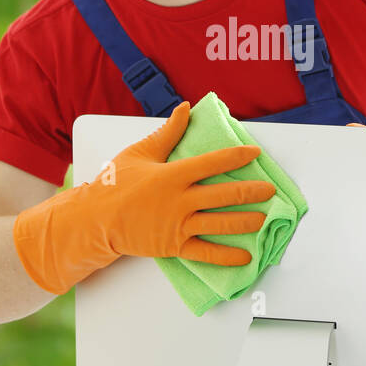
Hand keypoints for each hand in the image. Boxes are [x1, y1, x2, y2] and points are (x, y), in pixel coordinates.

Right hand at [13, 100, 276, 294]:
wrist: (96, 219)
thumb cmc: (115, 184)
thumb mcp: (140, 153)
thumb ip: (168, 133)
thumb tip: (185, 109)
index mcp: (173, 174)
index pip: (213, 162)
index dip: (236, 156)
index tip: (254, 153)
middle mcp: (180, 200)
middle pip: (224, 194)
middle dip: (251, 192)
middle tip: (269, 190)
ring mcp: (178, 225)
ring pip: (220, 223)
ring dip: (245, 221)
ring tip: (263, 219)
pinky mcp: (174, 246)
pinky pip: (205, 252)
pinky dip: (227, 255)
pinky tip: (245, 256)